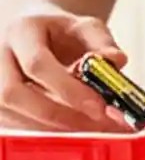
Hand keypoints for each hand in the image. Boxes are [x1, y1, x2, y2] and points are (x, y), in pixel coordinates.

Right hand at [0, 8, 130, 131]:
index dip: (68, 89)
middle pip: (14, 94)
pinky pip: (15, 125)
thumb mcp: (85, 27)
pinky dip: (47, 132)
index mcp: (21, 31)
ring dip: (55, 128)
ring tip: (96, 130)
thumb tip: (116, 61)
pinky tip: (77, 130)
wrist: (34, 33)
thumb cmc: (60, 32)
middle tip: (99, 125)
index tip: (99, 107)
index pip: (37, 64)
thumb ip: (102, 43)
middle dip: (59, 115)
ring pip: (12, 115)